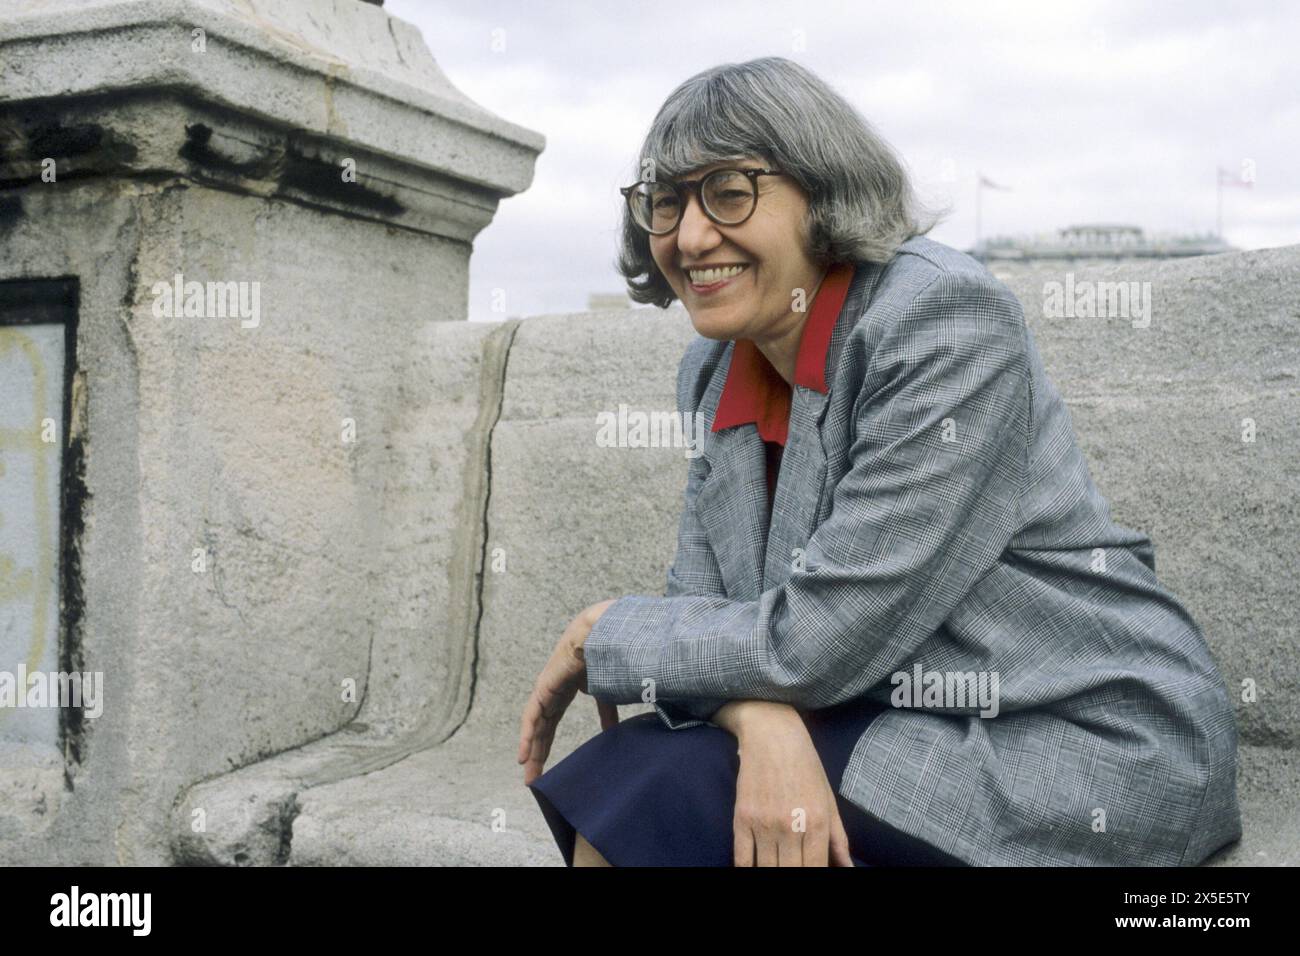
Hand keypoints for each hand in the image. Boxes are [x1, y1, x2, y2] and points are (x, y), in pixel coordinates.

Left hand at [518, 599, 619, 785]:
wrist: (601, 634)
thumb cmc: (606, 655)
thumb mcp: (606, 693)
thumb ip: (606, 712)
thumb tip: (611, 731)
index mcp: (564, 692)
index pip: (551, 724)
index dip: (546, 745)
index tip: (544, 766)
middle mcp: (551, 693)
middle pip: (541, 730)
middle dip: (538, 754)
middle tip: (534, 779)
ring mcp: (545, 691)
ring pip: (535, 728)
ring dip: (532, 751)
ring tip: (530, 774)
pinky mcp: (544, 688)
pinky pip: (533, 717)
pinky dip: (528, 736)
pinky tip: (524, 755)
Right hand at [721, 701, 853, 866]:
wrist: (772, 733)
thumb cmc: (805, 765)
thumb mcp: (828, 799)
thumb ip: (839, 838)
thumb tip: (847, 868)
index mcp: (817, 822)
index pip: (816, 869)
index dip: (814, 878)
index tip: (809, 874)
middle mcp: (791, 826)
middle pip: (792, 872)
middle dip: (794, 875)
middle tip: (793, 866)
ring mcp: (764, 824)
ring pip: (767, 869)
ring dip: (772, 872)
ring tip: (777, 865)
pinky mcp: (742, 818)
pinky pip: (742, 858)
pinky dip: (747, 869)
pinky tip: (754, 869)